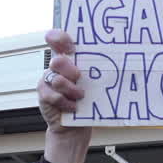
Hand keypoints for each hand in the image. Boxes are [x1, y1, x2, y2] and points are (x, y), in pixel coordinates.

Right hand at [39, 30, 91, 162]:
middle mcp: (56, 67)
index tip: (70, 44)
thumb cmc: (88, 100)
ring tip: (80, 96)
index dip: (59, 37)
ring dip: (71, 90)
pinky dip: (65, 102)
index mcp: (68, 58)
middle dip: (69, 69)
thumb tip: (118, 59)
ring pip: (57, 79)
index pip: (57, 39)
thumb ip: (96, 69)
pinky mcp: (43, 94)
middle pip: (57, 60)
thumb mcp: (94, 82)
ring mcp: (48, 80)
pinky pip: (53, 96)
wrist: (76, 125)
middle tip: (79, 77)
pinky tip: (73, 107)